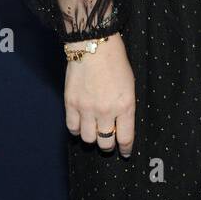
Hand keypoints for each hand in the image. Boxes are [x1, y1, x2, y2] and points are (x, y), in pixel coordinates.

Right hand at [64, 33, 135, 156]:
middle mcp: (106, 111)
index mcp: (125, 106)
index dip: (125, 149)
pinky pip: (72, 128)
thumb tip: (120, 126)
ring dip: (92, 138)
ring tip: (93, 131)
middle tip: (108, 141)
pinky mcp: (71, 104)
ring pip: (88, 139)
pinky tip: (81, 124)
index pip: (125, 138)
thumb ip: (125, 108)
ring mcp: (87, 108)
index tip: (124, 153)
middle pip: (106, 143)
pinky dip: (76, 130)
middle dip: (108, 145)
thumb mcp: (129, 86)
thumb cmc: (115, 63)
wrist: (94, 46)